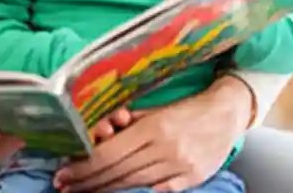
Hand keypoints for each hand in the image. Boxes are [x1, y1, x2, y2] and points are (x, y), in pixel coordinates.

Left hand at [54, 77, 252, 191]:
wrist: (227, 113)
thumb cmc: (186, 109)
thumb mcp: (155, 108)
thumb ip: (127, 121)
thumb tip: (97, 134)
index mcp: (154, 126)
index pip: (109, 153)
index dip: (83, 166)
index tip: (64, 173)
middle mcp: (166, 147)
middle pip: (118, 171)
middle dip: (87, 181)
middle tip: (65, 186)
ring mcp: (180, 166)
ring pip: (134, 183)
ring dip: (106, 189)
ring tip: (84, 191)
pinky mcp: (192, 179)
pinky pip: (159, 190)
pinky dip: (138, 192)